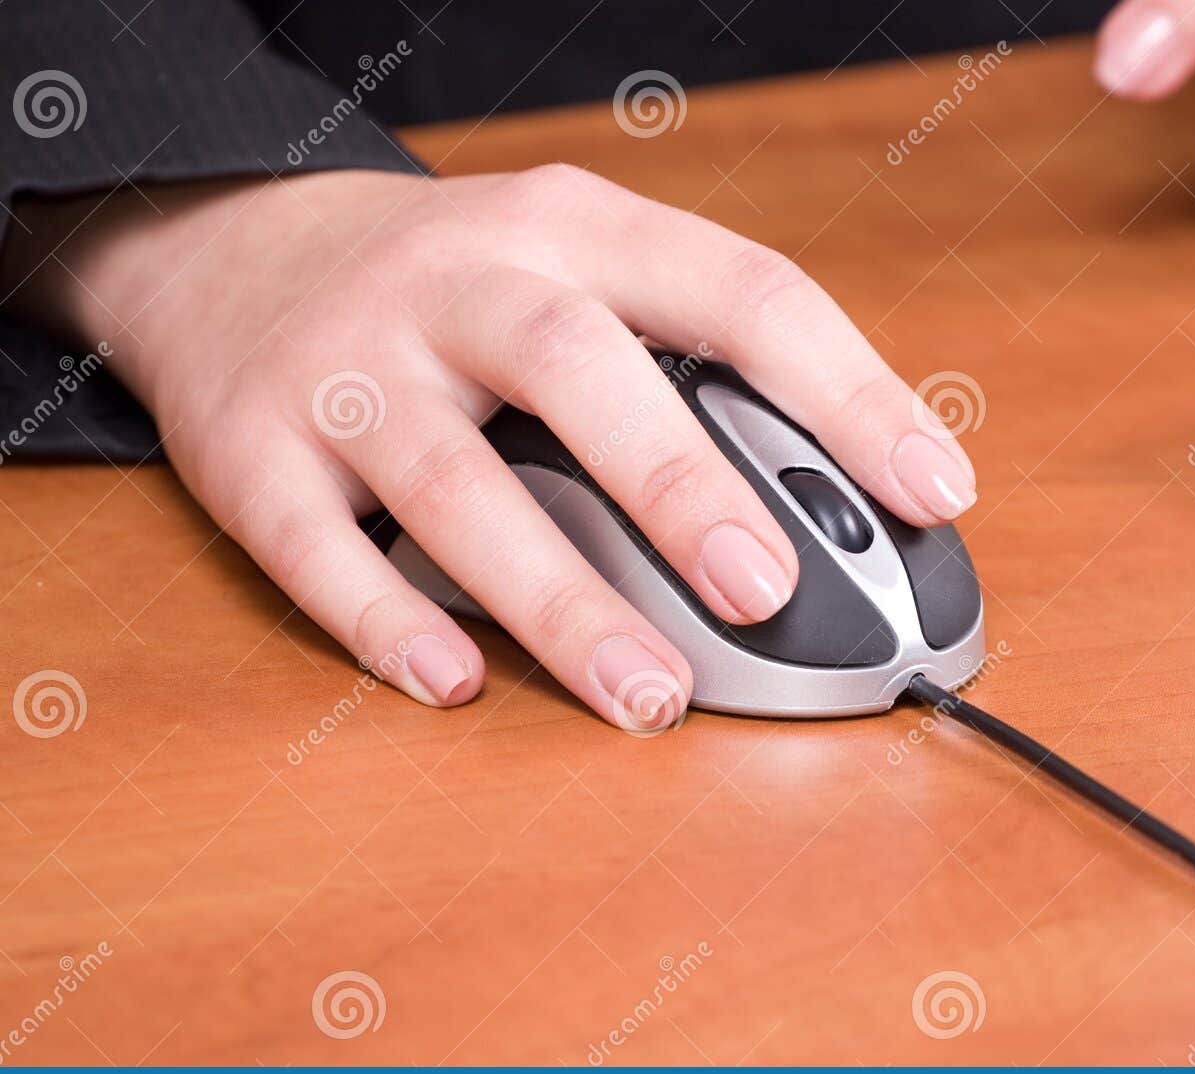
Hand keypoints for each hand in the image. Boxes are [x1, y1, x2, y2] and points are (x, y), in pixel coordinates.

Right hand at [1, 167, 975, 726]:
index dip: (849, 390)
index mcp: (574, 230)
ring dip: (560, 600)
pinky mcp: (248, 449)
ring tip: (649, 694)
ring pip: (457, 484)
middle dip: (683, 487)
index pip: (738, 290)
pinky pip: (317, 549)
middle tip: (768, 591)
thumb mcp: (577, 266)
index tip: (933, 489)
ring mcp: (348, 364)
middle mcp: (460, 281)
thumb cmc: (455, 287)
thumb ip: (690, 362)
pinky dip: (387, 623)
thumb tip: (841, 501)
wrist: (232, 247)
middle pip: (581, 368)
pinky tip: (455, 683)